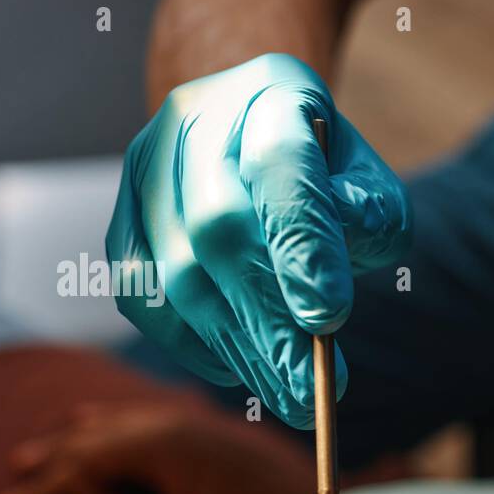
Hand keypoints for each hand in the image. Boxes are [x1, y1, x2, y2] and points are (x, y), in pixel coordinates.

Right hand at [0, 401, 313, 493]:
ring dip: (66, 442)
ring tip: (28, 457)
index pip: (81, 465)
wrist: (304, 492)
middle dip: (46, 468)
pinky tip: (84, 420)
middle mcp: (161, 423)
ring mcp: (176, 419)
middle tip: (8, 492)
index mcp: (156, 447)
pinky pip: (132, 415)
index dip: (44, 490)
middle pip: (86, 442)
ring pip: (105, 425)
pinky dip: (100, 422)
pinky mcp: (191, 423)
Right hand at [107, 52, 411, 428]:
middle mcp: (197, 125)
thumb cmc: (322, 164)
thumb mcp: (369, 178)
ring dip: (236, 348)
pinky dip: (188, 342)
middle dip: (269, 324)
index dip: (301, 245)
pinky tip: (235, 369)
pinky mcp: (122, 214)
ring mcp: (147, 170)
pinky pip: (141, 292)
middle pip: (221, 232)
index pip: (281, 168)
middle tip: (310, 393)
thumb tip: (325, 301)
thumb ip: (371, 222)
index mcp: (273, 97)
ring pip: (177, 272)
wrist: (245, 115)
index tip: (329, 319)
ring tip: (287, 396)